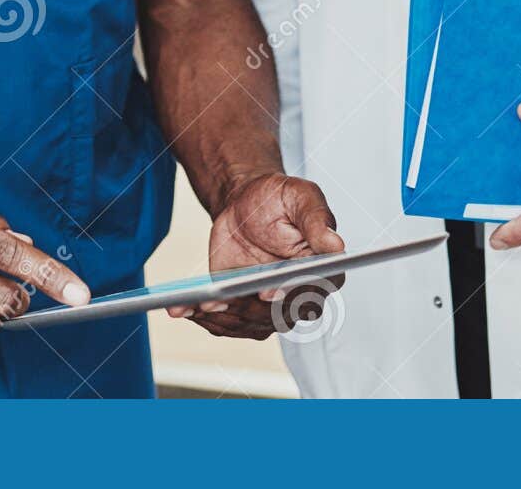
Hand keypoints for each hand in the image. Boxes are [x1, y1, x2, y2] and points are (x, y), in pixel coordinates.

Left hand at [167, 173, 344, 339]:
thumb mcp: (301, 196)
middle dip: (246, 311)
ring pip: (248, 324)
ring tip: (194, 305)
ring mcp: (271, 307)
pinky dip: (204, 317)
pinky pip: (227, 322)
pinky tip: (183, 308)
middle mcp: (299, 295)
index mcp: (322, 269)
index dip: (289, 294)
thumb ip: (317, 220)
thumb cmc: (279, 199)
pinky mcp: (243, 308)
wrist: (246, 204)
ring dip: (221, 318)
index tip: (267, 293)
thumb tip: (336, 245)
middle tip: (217, 302)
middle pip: (277, 316)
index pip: (311, 290)